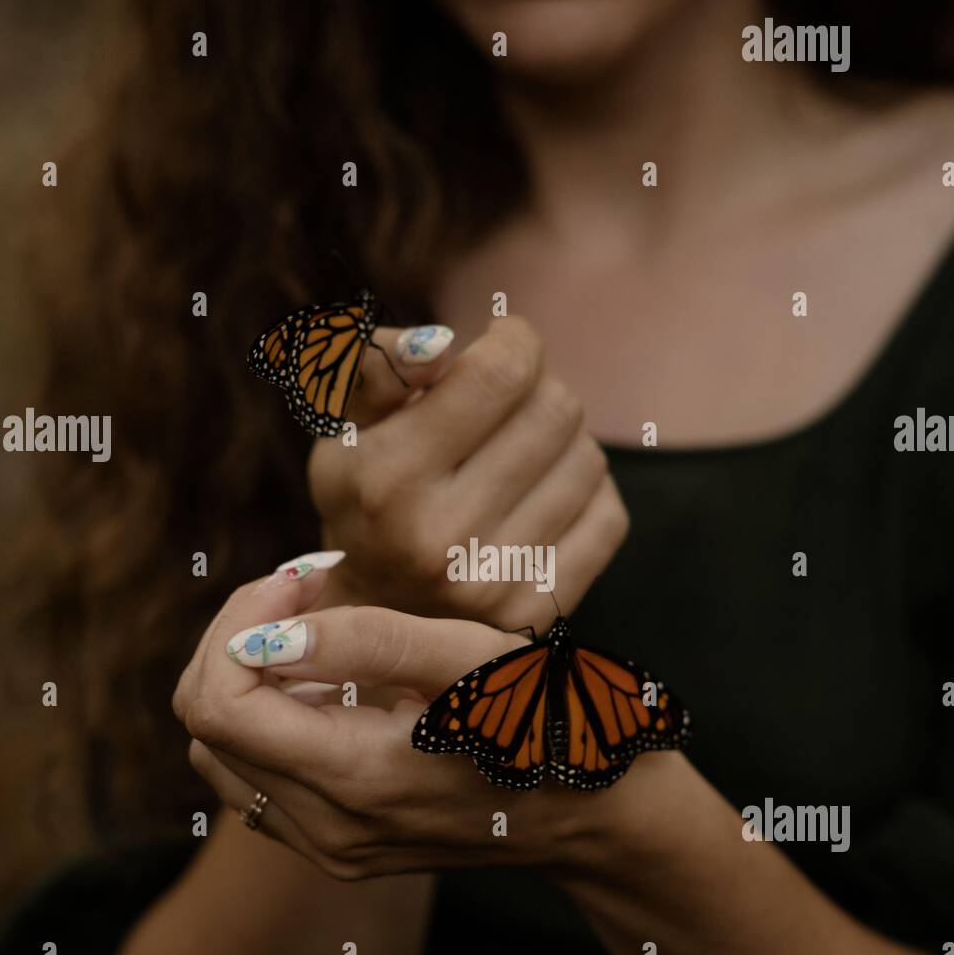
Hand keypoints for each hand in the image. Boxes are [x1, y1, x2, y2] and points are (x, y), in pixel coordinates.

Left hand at [173, 567, 629, 880]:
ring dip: (250, 679)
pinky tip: (329, 682)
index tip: (300, 579)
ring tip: (318, 630)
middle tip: (305, 589)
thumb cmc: (549, 720)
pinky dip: (273, 720)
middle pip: (206, 725)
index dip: (236, 624)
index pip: (216, 703)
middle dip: (238, 639)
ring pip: (224, 753)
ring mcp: (331, 846)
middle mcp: (329, 828)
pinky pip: (260, 779)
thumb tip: (265, 635)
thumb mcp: (473, 660)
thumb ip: (368, 643)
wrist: (596, 812)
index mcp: (355, 780)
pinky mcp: (340, 846)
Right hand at [308, 316, 628, 628]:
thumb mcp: (344, 424)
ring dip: (562, 442)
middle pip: (556, 410)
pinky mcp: (539, 613)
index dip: (514, 340)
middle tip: (508, 404)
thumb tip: (438, 346)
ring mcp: (493, 585)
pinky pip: (609, 517)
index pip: (501, 374)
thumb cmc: (364, 497)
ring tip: (520, 453)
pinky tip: (542, 496)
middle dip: (537, 389)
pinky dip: (585, 495)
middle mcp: (440, 540)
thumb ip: (378, 367)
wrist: (373, 614)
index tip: (501, 345)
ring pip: (589, 460)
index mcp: (388, 479)